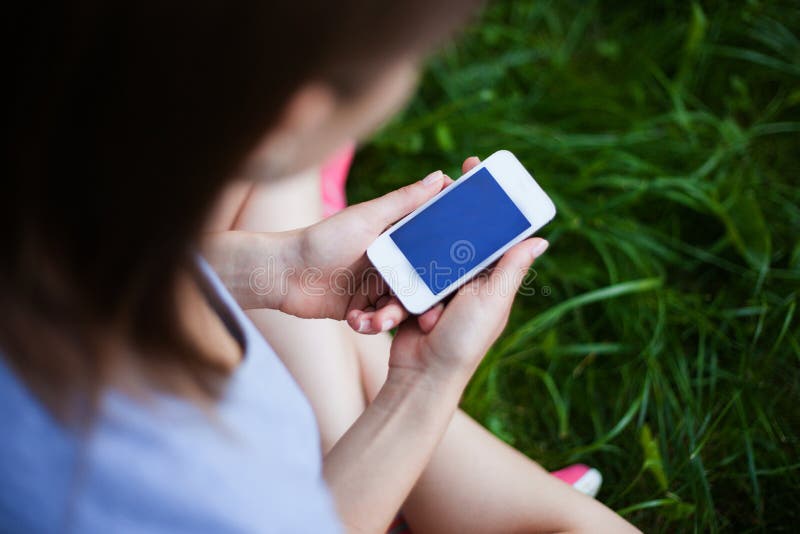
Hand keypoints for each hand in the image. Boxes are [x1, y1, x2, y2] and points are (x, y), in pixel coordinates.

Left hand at [272, 166, 456, 323]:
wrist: (284, 274)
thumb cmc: (323, 239)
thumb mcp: (368, 218)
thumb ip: (406, 201)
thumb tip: (441, 176)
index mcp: (396, 237)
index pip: (433, 248)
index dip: (449, 262)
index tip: (463, 275)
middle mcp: (390, 261)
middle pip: (421, 285)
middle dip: (422, 303)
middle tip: (427, 316)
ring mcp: (375, 286)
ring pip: (400, 307)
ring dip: (390, 317)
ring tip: (375, 320)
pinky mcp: (361, 308)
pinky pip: (378, 321)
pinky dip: (371, 323)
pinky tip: (356, 320)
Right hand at [388, 235, 548, 383]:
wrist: (423, 373)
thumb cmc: (465, 340)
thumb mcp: (493, 300)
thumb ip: (512, 267)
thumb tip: (541, 240)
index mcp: (490, 284)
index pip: (486, 246)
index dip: (479, 232)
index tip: (468, 213)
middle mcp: (465, 287)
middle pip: (450, 254)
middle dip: (441, 269)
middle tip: (444, 289)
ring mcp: (438, 294)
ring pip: (423, 268)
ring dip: (422, 291)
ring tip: (432, 321)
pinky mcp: (414, 300)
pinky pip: (405, 283)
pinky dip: (406, 301)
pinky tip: (415, 322)